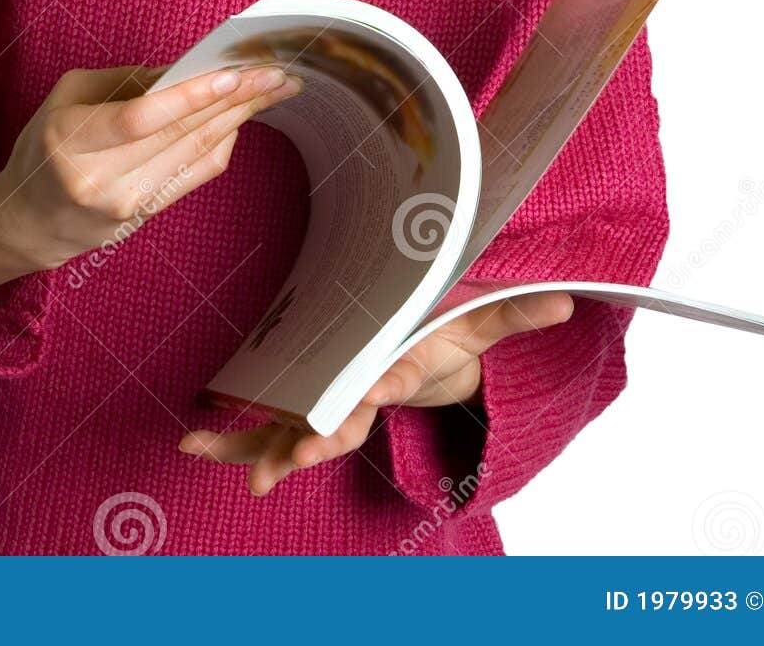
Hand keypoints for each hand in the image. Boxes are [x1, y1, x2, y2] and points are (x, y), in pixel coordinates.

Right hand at [0, 61, 300, 291]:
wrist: (29, 220)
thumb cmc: (45, 146)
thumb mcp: (65, 98)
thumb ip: (124, 81)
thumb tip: (186, 69)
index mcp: (71, 141)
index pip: (141, 119)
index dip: (190, 96)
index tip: (232, 72)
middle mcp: (101, 179)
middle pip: (181, 134)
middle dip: (234, 99)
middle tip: (276, 72)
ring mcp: (127, 203)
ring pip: (198, 153)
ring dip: (240, 117)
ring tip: (274, 89)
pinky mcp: (147, 215)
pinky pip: (198, 174)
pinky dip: (224, 142)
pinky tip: (242, 117)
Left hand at [177, 289, 575, 496]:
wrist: (425, 364)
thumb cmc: (444, 334)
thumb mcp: (479, 319)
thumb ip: (516, 313)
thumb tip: (569, 300)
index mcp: (399, 370)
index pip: (388, 386)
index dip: (375, 393)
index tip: (364, 398)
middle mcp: (361, 396)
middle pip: (337, 423)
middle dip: (311, 440)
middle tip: (282, 462)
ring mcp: (331, 407)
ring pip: (290, 433)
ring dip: (251, 444)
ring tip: (207, 447)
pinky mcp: (306, 407)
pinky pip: (265, 426)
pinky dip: (231, 433)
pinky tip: (194, 434)